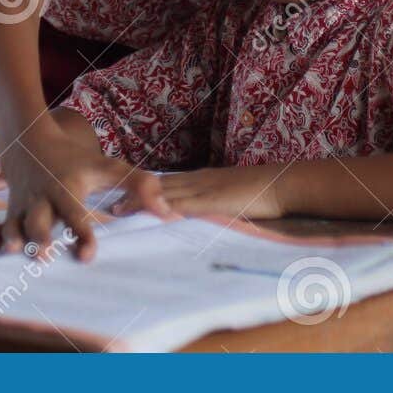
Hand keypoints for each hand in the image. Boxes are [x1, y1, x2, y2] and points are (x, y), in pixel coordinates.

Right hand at [0, 120, 165, 261]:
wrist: (30, 137)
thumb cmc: (74, 159)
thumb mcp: (107, 166)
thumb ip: (139, 186)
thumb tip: (167, 212)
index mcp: (67, 191)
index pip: (76, 216)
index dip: (82, 236)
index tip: (88, 255)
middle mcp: (43, 202)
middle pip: (37, 224)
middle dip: (40, 241)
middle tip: (45, 256)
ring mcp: (22, 208)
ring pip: (13, 228)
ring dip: (13, 241)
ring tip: (17, 252)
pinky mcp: (9, 212)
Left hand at [120, 164, 285, 220]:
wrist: (282, 183)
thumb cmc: (263, 191)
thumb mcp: (233, 194)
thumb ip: (216, 201)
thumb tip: (206, 212)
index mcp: (203, 178)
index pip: (167, 182)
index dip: (144, 189)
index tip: (124, 194)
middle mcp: (199, 181)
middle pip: (159, 186)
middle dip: (133, 194)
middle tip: (110, 203)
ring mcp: (205, 189)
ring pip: (166, 193)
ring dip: (141, 202)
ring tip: (119, 210)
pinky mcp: (214, 201)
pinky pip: (186, 205)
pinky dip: (167, 209)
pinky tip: (152, 214)